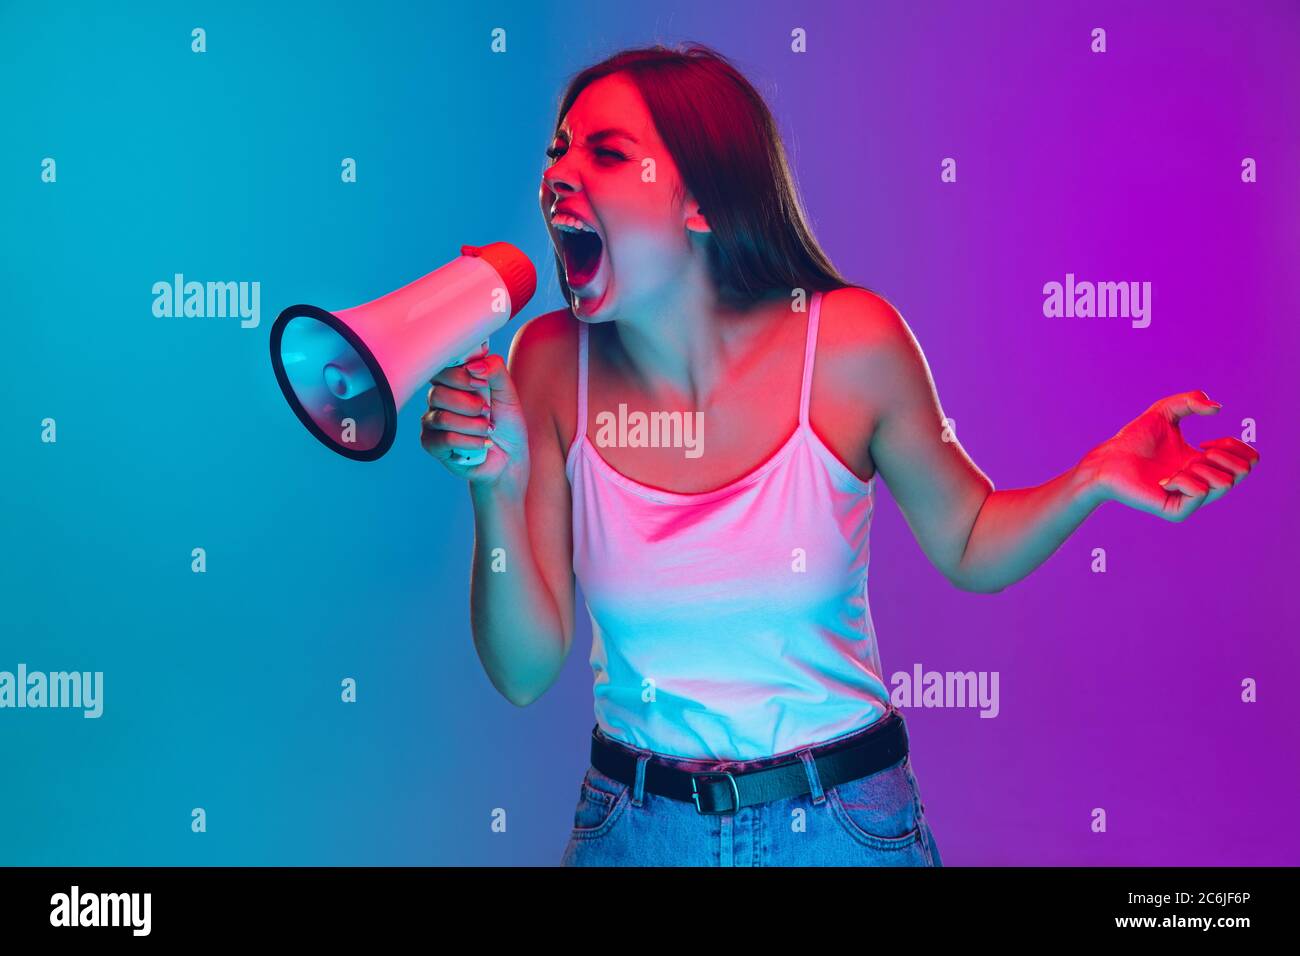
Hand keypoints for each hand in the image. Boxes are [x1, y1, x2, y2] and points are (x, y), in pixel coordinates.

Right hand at [420, 343, 528, 490]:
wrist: (510, 457)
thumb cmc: (506, 424)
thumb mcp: (508, 392)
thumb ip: (495, 370)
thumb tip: (474, 366)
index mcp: (452, 383)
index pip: (441, 371)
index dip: (461, 377)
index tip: (482, 385)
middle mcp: (437, 400)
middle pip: (438, 394)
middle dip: (470, 405)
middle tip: (487, 412)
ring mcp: (432, 422)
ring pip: (443, 419)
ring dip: (474, 426)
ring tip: (488, 430)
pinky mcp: (432, 444)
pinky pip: (445, 440)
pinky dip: (470, 442)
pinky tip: (482, 444)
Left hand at [1079, 389, 1258, 521]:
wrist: (1107, 460)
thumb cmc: (1133, 439)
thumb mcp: (1166, 410)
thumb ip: (1191, 400)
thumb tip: (1218, 408)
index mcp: (1205, 464)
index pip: (1246, 462)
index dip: (1237, 446)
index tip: (1209, 441)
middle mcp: (1203, 483)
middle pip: (1242, 472)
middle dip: (1223, 455)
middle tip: (1197, 452)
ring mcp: (1191, 499)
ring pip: (1224, 483)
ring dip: (1201, 467)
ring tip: (1177, 467)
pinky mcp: (1177, 510)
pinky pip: (1199, 492)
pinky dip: (1184, 479)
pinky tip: (1164, 480)